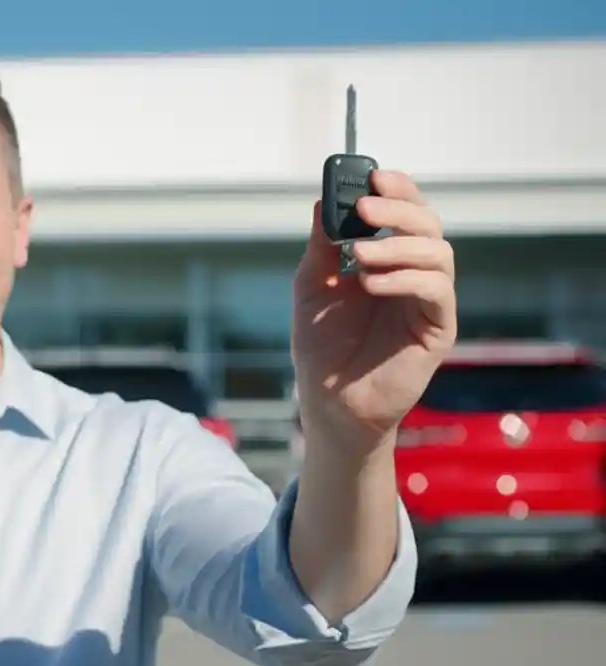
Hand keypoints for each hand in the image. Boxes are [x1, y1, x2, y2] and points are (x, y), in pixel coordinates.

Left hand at [291, 170, 457, 451]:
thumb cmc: (322, 345)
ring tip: (360, 255)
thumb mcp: (313, 286)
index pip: (406, 212)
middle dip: (398, 210)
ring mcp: (428, 300)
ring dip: (398, 245)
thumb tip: (325, 201)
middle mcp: (414, 273)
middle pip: (428, 224)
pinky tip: (371, 284)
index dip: (397, 190)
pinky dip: (405, 279)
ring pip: (438, 253)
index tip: (373, 178)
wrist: (329, 400)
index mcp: (388, 258)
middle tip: (364, 210)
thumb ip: (322, 246)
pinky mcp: (438, 327)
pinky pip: (436, 290)